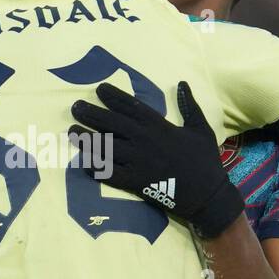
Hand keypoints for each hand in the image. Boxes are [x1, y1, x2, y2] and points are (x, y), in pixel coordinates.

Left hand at [69, 81, 242, 238]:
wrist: (208, 195)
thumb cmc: (205, 160)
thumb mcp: (200, 128)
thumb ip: (189, 105)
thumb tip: (183, 83)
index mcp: (159, 126)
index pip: (131, 106)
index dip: (114, 97)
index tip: (100, 89)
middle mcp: (144, 140)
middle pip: (111, 123)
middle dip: (91, 114)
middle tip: (75, 107)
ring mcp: (138, 162)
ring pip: (106, 147)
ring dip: (86, 139)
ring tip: (70, 131)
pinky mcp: (135, 182)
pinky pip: (110, 174)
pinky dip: (95, 168)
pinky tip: (82, 162)